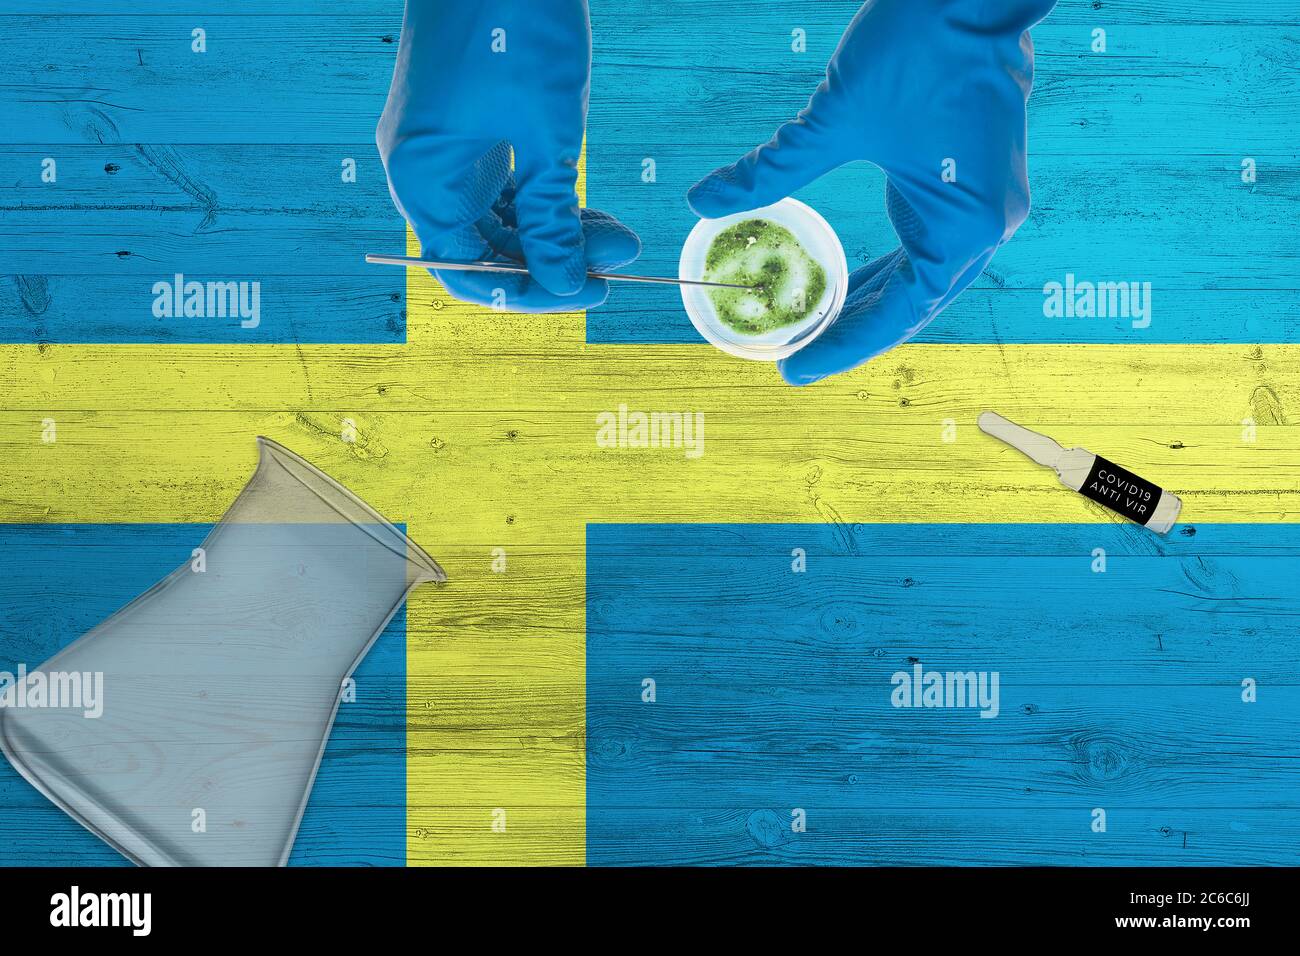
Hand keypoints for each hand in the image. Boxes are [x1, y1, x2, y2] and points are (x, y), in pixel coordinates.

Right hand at [377, 0, 639, 312]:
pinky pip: (500, 184)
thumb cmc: (515, 26)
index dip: (529, 293)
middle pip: (485, 249)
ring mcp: (441, 147)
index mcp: (423, 180)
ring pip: (498, 219)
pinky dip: (543, 198)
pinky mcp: (463, 127)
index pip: (468, 273)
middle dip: (554, 259)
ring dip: (554, 231)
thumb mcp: (548, 137)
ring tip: (617, 234)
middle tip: (620, 258)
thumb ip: (552, 219)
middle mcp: (422, 170)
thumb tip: (565, 284)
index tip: (588, 291)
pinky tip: (588, 206)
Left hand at [688, 0, 1055, 383]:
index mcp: (961, 228)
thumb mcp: (833, 118)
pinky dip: (888, 268)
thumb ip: (772, 168)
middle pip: (911, 306)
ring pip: (921, 279)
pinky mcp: (974, 184)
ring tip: (815, 327)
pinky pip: (928, 246)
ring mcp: (985, 207)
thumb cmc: (916, 46)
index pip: (898, 314)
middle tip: (795, 356)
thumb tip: (703, 199)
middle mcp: (983, 228)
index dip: (842, 347)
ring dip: (870, 302)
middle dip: (852, 331)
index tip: (793, 369)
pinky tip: (849, 281)